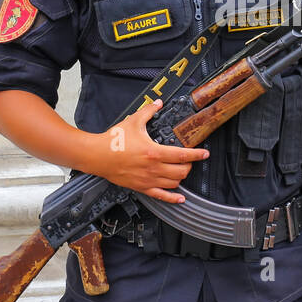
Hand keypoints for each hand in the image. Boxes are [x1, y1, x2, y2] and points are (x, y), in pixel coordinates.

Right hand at [91, 99, 208, 203]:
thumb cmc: (113, 140)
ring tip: (182, 171)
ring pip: (174, 183)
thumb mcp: (133, 121)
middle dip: (189, 166)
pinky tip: (180, 198)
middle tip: (189, 160)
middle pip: (182, 171)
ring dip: (181, 177)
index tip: (205, 153)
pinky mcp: (141, 187)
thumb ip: (148, 111)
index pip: (182, 155)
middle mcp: (153, 168)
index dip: (197, 155)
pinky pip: (161, 196)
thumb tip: (158, 103)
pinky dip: (173, 198)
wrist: (97, 156)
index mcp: (154, 152)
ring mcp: (148, 179)